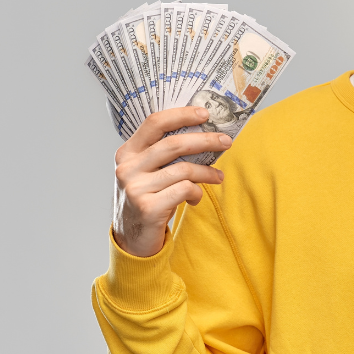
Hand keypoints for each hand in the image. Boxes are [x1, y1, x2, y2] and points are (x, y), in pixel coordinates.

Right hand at [112, 107, 232, 256]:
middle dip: (206, 140)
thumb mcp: (148, 173)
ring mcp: (135, 188)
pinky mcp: (147, 208)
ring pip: (184, 169)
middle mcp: (127, 168)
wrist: (132, 239)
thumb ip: (164, 155)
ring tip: (218, 177)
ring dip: (207, 172)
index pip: (154, 123)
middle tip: (226, 142)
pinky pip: (184, 190)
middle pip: (173, 144)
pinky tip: (196, 199)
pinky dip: (197, 193)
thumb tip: (205, 133)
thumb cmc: (147, 198)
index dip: (181, 115)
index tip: (205, 114)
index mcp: (127, 152)